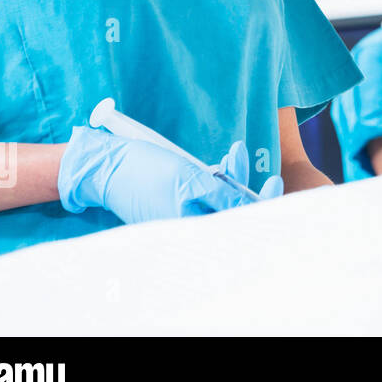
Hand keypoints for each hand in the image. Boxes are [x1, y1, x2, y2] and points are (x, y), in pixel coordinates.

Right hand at [58, 126, 272, 224]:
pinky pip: (208, 196)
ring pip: (222, 200)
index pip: (237, 223)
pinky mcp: (179, 206)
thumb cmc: (145, 172)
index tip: (275, 181)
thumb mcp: (190, 180)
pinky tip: (226, 159)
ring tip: (235, 151)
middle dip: (246, 184)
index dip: (262, 205)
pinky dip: (219, 178)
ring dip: (234, 176)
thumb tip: (251, 209)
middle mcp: (190, 228)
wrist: (106, 167)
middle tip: (250, 161)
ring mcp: (185, 217)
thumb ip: (223, 197)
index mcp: (191, 229)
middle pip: (233, 212)